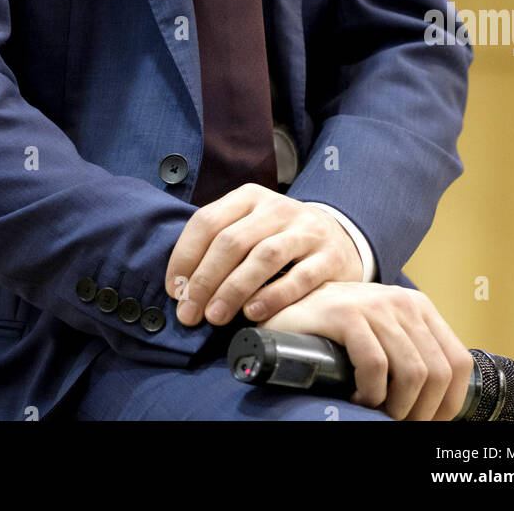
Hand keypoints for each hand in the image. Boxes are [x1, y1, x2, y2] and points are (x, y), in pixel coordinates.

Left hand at [164, 183, 363, 327]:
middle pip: (232, 241)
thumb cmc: (279, 238)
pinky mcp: (329, 256)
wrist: (338, 238)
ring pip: (264, 256)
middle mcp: (276, 208)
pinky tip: (254, 314)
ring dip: (234, 289)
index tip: (174, 290)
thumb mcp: (249, 228)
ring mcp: (305, 230)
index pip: (207, 221)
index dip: (185, 256)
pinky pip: (300, 277)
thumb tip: (180, 289)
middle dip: (205, 279)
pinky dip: (273, 296)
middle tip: (189, 313)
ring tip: (216, 316)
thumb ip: (217, 248)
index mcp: (248, 197)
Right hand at [257, 280, 473, 420]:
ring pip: (411, 373)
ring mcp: (374, 305)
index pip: (458, 361)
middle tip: (398, 422)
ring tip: (376, 412)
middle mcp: (402, 302)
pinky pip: (375, 366)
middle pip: (438, 373)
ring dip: (396, 407)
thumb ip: (412, 354)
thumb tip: (439, 405)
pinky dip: (370, 394)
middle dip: (422, 411)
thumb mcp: (384, 336)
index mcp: (419, 307)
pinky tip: (357, 398)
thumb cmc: (337, 332)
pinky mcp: (346, 314)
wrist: (286, 307)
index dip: (450, 402)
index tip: (430, 422)